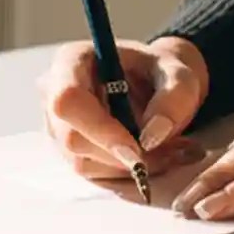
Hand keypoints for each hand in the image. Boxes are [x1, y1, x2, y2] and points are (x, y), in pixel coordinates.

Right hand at [38, 36, 209, 178]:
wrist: (155, 84)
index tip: (138, 147)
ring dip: (129, 166)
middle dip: (121, 154)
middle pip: (72, 138)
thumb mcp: (179, 75)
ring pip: (83, 162)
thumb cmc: (160, 72)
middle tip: (170, 151)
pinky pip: (93, 173)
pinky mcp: (69, 150)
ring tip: (169, 150)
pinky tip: (152, 157)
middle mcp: (54, 93)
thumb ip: (173, 99)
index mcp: (72, 61)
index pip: (68, 99)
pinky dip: (126, 172)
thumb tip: (151, 137)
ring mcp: (58, 126)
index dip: (99, 128)